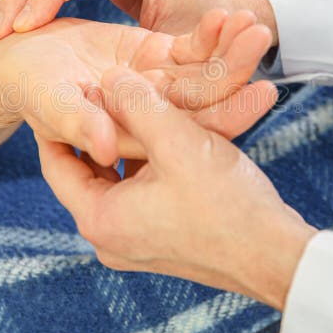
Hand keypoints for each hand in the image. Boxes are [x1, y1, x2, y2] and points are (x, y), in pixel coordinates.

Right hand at [0, 10, 275, 165]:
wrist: (22, 66)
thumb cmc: (31, 89)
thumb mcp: (50, 105)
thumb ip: (78, 124)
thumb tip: (107, 148)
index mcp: (136, 135)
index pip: (192, 129)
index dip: (228, 114)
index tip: (263, 94)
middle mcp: (155, 115)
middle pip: (207, 97)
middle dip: (238, 71)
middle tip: (264, 41)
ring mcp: (159, 84)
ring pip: (205, 71)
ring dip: (232, 49)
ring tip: (256, 23)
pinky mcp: (156, 56)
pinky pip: (191, 47)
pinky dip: (209, 32)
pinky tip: (228, 13)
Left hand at [36, 66, 315, 308]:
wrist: (275, 255)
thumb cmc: (227, 203)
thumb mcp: (177, 141)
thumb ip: (138, 103)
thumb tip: (110, 76)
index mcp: (99, 219)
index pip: (56, 164)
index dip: (57, 123)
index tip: (64, 92)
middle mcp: (109, 239)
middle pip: (87, 172)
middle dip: (97, 131)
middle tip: (102, 93)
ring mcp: (135, 245)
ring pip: (116, 181)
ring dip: (126, 146)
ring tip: (135, 108)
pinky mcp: (161, 244)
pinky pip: (139, 196)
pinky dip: (147, 166)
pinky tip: (166, 138)